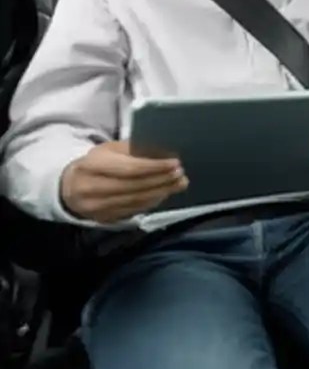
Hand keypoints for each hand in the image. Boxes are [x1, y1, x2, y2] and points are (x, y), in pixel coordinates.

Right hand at [59, 141, 187, 222]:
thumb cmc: (95, 164)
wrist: (67, 188)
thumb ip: (131, 149)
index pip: (129, 168)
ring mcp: (95, 207)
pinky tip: (163, 194)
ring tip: (178, 184)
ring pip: (135, 201)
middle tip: (181, 174)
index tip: (175, 163)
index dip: (154, 167)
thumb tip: (162, 152)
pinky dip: (151, 202)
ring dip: (161, 192)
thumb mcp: (107, 150)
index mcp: (91, 165)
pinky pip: (133, 211)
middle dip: (162, 180)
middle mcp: (91, 188)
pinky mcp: (102, 219)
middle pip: (134, 186)